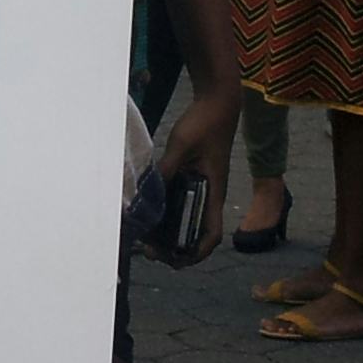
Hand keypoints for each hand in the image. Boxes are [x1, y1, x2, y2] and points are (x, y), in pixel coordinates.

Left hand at [154, 85, 242, 264]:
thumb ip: (166, 169)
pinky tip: (148, 211)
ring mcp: (201, 186)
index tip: (177, 261)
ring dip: (169, 231)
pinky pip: (180, 201)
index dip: (198, 252)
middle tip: (149, 251)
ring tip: (145, 238)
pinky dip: (167, 212)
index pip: (212, 233)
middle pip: (196, 232)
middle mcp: (209, 194)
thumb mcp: (181, 146)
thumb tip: (146, 193)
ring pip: (186, 218)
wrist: (217, 101)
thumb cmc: (205, 122)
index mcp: (214, 191)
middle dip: (175, 247)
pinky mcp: (192, 176)